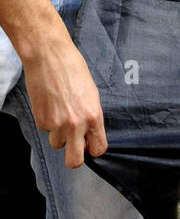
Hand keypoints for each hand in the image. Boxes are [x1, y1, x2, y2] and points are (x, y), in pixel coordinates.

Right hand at [23, 37, 107, 166]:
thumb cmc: (74, 70)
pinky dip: (48, 121)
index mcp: (94, 116)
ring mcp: (57, 124)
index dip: (93, 148)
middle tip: (74, 145)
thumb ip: (91, 118)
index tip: (90, 144)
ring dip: (59, 133)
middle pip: (75, 161)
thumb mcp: (92, 95)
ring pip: (57, 144)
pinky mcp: (41, 120)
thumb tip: (87, 137)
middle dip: (74, 157)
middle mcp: (76, 124)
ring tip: (60, 112)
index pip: (99, 149)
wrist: (50, 57)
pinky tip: (50, 104)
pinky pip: (46, 130)